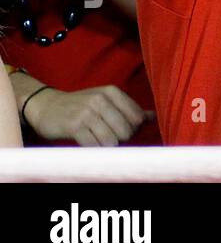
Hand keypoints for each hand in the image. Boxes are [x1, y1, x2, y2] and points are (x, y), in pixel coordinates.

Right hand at [24, 84, 150, 146]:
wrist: (46, 106)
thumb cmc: (81, 106)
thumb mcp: (105, 101)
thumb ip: (128, 109)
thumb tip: (153, 117)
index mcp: (112, 92)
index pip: (137, 118)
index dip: (133, 130)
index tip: (123, 132)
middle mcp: (101, 100)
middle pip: (126, 131)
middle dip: (121, 140)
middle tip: (111, 139)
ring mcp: (86, 112)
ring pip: (112, 140)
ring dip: (108, 147)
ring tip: (101, 142)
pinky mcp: (74, 126)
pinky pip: (94, 146)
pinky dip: (95, 150)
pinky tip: (91, 146)